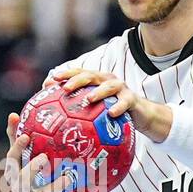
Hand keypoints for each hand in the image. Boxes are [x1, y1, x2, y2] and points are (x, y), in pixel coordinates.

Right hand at [2, 112, 90, 191]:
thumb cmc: (25, 175)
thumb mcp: (19, 160)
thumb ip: (16, 138)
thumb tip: (13, 114)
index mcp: (13, 172)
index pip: (11, 160)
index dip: (17, 148)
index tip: (26, 136)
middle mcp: (21, 188)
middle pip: (24, 179)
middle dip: (33, 169)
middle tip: (44, 157)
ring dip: (57, 186)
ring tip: (68, 177)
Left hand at [47, 66, 165, 139]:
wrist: (141, 115)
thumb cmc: (113, 111)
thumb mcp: (96, 109)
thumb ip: (79, 108)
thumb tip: (55, 117)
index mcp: (95, 80)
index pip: (79, 73)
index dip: (65, 74)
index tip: (51, 80)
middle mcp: (107, 80)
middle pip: (90, 75)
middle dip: (77, 80)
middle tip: (65, 88)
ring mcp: (120, 88)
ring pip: (108, 86)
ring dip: (98, 92)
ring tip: (88, 99)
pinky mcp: (132, 99)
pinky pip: (125, 102)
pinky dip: (118, 107)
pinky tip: (111, 114)